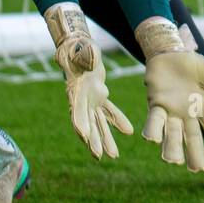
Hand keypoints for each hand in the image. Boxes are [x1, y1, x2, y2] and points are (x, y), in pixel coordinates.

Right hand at [45, 3, 133, 158]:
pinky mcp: (98, 96)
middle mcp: (81, 99)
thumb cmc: (78, 48)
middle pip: (87, 123)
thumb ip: (86, 57)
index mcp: (75, 90)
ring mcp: (90, 99)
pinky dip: (118, 120)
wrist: (79, 46)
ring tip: (114, 155)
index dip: (80, 123)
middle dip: (93, 140)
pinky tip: (128, 131)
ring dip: (106, 138)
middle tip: (99, 156)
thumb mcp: (81, 50)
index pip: (77, 110)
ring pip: (99, 122)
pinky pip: (109, 111)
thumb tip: (92, 61)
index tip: (85, 137)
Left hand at [136, 17, 203, 171]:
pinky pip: (154, 118)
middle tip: (199, 169)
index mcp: (203, 109)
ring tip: (173, 162)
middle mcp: (186, 115)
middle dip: (195, 152)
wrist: (169, 55)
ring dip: (172, 146)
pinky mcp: (155, 103)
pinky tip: (151, 140)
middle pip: (192, 136)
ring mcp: (170, 111)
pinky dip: (153, 128)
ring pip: (172, 133)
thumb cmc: (192, 67)